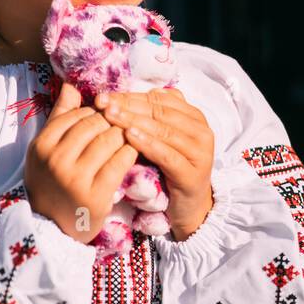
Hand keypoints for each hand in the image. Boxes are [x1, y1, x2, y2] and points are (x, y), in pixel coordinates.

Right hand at [24, 80, 139, 243]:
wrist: (52, 227)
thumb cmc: (52, 182)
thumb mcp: (47, 149)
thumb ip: (60, 115)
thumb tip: (71, 84)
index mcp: (42, 145)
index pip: (77, 113)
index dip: (96, 111)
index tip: (106, 115)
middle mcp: (56, 160)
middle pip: (95, 124)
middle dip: (113, 120)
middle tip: (124, 123)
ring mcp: (75, 178)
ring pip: (110, 139)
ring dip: (125, 134)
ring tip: (133, 134)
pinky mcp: (95, 195)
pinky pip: (121, 162)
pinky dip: (131, 152)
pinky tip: (134, 151)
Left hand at [93, 87, 214, 241]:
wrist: (189, 207)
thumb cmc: (169, 170)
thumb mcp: (160, 140)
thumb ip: (149, 117)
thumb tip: (121, 96)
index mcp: (193, 117)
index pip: (158, 100)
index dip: (130, 96)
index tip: (104, 96)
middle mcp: (201, 131)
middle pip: (159, 112)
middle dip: (128, 106)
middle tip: (103, 104)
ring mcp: (200, 152)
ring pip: (163, 130)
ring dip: (134, 121)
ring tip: (111, 116)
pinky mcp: (193, 173)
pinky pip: (167, 155)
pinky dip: (148, 144)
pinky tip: (129, 137)